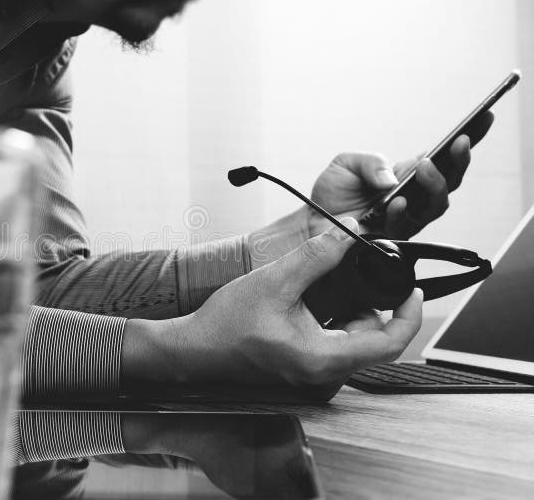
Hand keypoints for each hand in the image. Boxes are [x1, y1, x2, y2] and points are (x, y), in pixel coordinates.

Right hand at [125, 218, 422, 396]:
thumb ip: (316, 256)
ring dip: (352, 309)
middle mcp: (324, 372)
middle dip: (372, 301)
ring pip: (355, 339)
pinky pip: (336, 342)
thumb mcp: (275, 281)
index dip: (409, 314)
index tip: (409, 286)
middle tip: (359, 270)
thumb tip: (348, 232)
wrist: (195, 348)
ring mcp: (314, 371)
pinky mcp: (304, 365)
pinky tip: (316, 298)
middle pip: (374, 338)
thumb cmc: (226, 324)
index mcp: (323, 358)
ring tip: (331, 281)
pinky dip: (336, 318)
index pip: (390, 342)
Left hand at [308, 134, 471, 238]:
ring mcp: (407, 217)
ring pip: (436, 205)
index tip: (484, 119)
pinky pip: (405, 226)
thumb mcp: (346, 164)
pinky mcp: (393, 238)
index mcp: (407, 173)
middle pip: (450, 180)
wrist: (312, 220)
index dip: (466, 140)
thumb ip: (370, 163)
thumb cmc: (333, 191)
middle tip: (457, 145)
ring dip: (434, 185)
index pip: (443, 156)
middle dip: (458, 161)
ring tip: (423, 169)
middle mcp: (414, 195)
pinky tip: (396, 201)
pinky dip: (401, 212)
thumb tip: (392, 177)